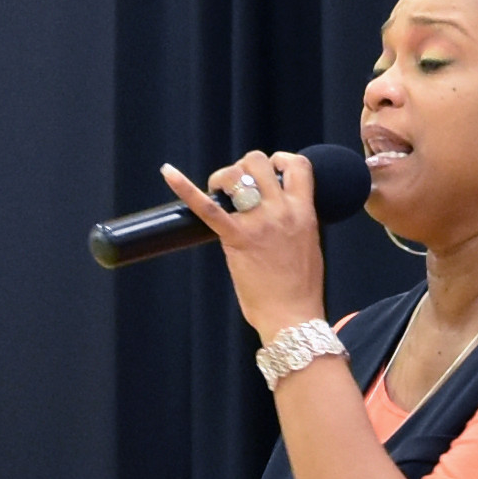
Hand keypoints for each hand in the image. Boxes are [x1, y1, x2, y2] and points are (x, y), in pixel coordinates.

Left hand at [166, 151, 333, 341]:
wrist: (292, 317)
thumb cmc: (300, 288)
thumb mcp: (309, 242)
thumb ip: (294, 221)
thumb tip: (273, 209)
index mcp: (305, 211)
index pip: (299, 165)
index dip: (281, 161)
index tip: (270, 171)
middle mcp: (282, 211)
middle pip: (258, 162)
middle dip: (244, 167)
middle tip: (236, 187)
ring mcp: (258, 224)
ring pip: (236, 175)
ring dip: (224, 177)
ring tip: (218, 192)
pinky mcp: (236, 239)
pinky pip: (208, 208)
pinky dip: (185, 188)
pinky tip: (169, 173)